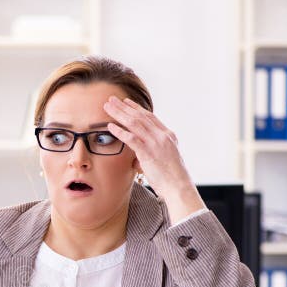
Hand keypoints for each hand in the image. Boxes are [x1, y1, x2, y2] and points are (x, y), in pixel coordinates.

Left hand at [103, 96, 204, 223]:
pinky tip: (110, 126)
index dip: (136, 108)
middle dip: (124, 107)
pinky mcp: (148, 153)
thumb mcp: (165, 159)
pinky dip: (119, 131)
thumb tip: (139, 159)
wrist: (179, 186)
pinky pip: (131, 139)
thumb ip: (153, 153)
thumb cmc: (171, 178)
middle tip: (111, 99)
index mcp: (168, 135)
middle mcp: (162, 136)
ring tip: (107, 107)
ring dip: (119, 114)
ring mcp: (156, 143)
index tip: (126, 102)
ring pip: (134, 124)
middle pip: (140, 116)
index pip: (150, 117)